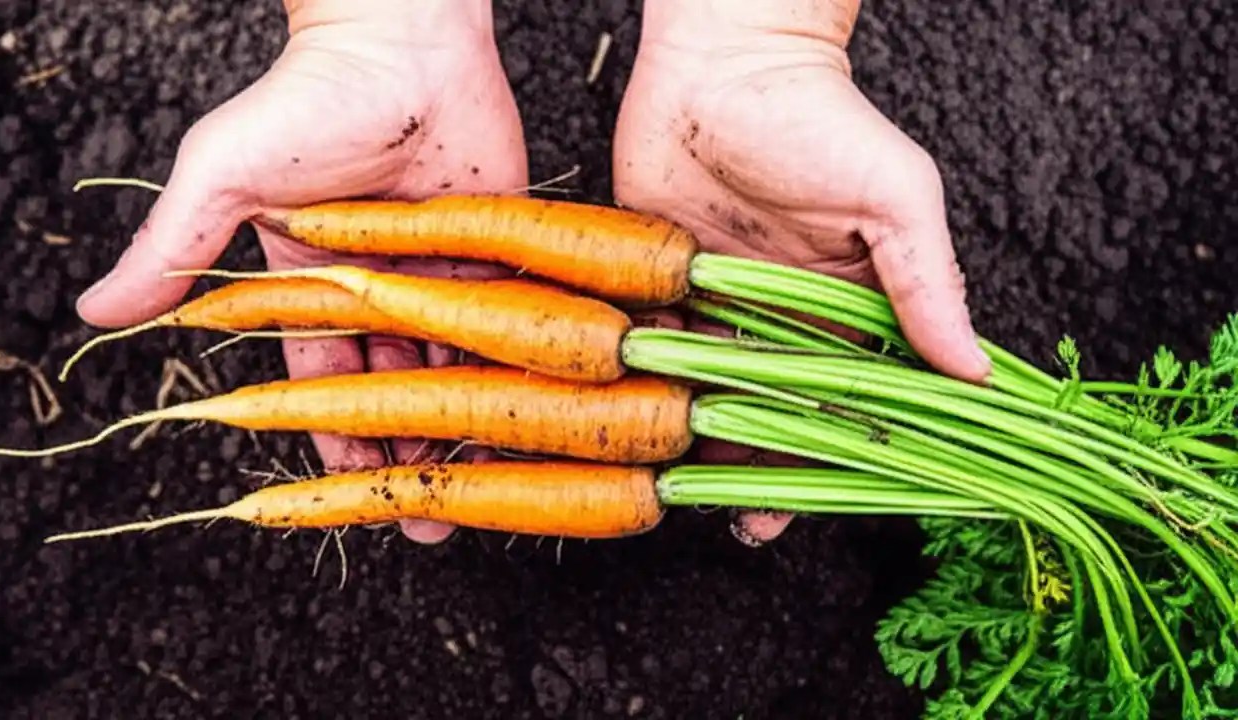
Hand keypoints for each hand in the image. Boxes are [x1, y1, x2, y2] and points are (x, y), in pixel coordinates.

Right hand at [74, 0, 528, 543]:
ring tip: (478, 486)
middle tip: (427, 517)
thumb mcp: (223, 178)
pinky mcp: (497, 240)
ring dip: (464, 424)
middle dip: (406, 450)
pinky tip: (528, 416)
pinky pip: (509, 315)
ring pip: (454, 362)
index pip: (322, 374)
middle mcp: (379, 281)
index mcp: (310, 277)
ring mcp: (441, 264)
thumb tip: (94, 310)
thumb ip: (172, 249)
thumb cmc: (307, 99)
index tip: (360, 491)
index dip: (338, 434)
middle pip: (393, 383)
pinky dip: (516, 363)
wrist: (402, 37)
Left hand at [614, 0, 989, 544]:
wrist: (723, 60)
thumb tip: (975, 374)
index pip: (845, 402)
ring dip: (692, 439)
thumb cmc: (822, 116)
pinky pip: (649, 348)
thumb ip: (927, 283)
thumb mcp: (896, 197)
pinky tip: (628, 423)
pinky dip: (640, 386)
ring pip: (706, 392)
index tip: (809, 509)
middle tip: (740, 517)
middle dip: (756, 471)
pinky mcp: (659, 279)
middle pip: (771, 412)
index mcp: (847, 308)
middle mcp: (781, 317)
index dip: (831, 461)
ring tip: (679, 486)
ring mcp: (717, 303)